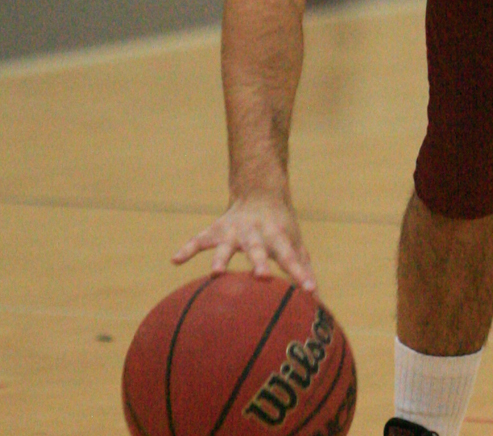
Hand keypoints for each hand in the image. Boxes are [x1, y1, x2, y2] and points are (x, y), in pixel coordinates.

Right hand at [172, 192, 316, 291]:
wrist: (259, 191)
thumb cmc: (281, 226)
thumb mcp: (294, 243)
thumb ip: (303, 269)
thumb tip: (317, 302)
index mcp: (278, 236)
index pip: (291, 256)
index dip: (299, 273)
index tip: (308, 290)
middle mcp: (256, 233)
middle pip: (257, 249)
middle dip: (259, 262)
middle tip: (262, 277)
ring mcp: (233, 231)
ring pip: (225, 245)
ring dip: (221, 258)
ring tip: (215, 274)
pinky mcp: (216, 230)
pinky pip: (199, 240)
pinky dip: (187, 248)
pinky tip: (175, 260)